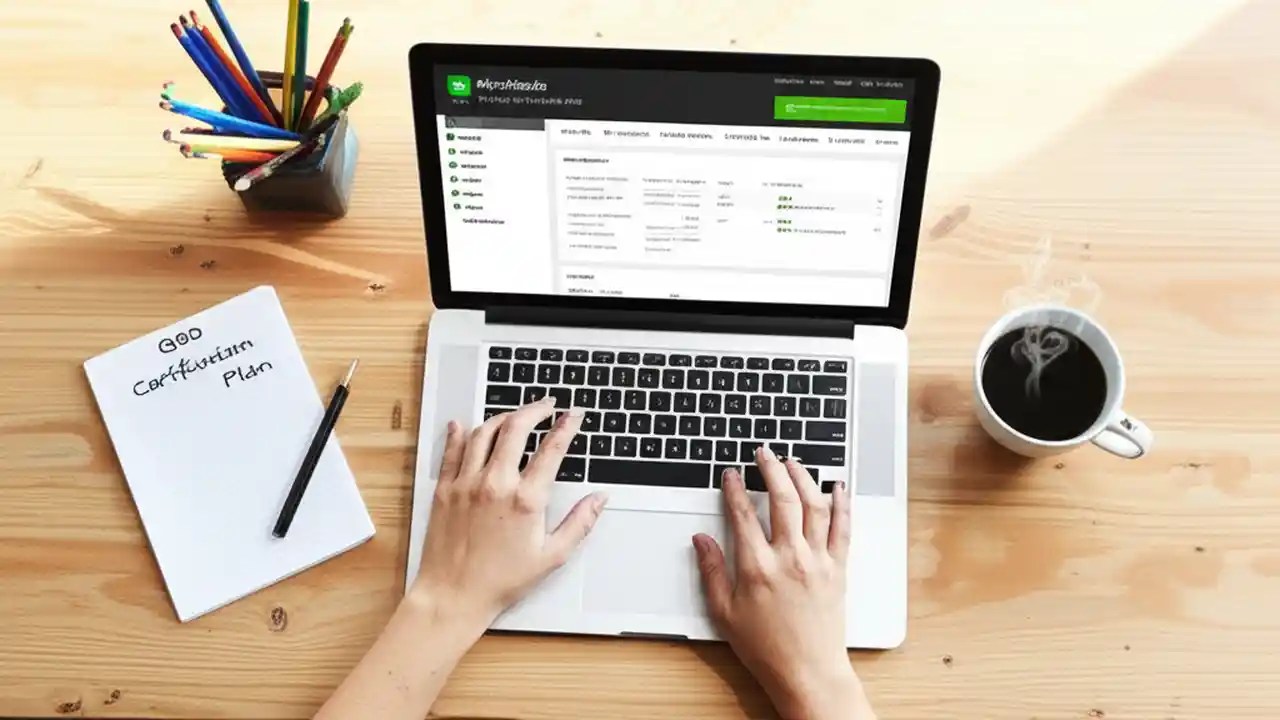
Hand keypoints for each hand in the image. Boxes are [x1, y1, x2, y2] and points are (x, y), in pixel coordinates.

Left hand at [411, 398, 607, 631]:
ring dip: (503, 418)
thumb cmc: (500, 581)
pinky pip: (452, 451)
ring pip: (484, 433)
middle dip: (535, 410)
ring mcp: (466, 484)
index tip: (574, 415)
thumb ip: (579, 523)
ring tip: (515, 416)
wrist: (453, 595)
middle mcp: (495, 484)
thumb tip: (599, 499)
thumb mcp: (551, 556)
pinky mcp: (445, 490)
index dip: (566, 426)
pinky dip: (460, 433)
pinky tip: (465, 425)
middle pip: (516, 428)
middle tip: (546, 406)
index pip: (551, 449)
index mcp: (525, 499)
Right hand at [693, 447, 872, 719]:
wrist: (807, 671)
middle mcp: (790, 558)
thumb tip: (700, 541)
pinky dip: (842, 504)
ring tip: (793, 461)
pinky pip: (843, 528)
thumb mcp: (725, 612)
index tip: (731, 474)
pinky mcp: (838, 569)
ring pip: (814, 506)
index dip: (735, 488)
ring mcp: (818, 561)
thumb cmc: (766, 648)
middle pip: (782, 498)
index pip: (743, 514)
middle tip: (763, 453)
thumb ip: (712, 572)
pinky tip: (838, 487)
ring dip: (804, 477)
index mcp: (758, 567)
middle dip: (771, 468)